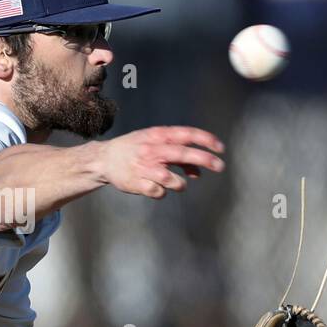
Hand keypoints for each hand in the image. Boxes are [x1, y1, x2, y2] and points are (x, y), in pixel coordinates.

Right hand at [96, 126, 223, 198]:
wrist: (105, 159)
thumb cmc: (136, 149)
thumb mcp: (156, 144)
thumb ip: (177, 154)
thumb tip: (199, 171)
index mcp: (158, 136)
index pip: (186, 134)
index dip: (205, 140)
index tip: (221, 148)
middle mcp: (152, 150)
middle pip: (183, 154)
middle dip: (205, 159)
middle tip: (220, 166)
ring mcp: (144, 167)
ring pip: (172, 180)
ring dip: (180, 184)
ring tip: (176, 184)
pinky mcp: (137, 183)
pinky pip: (159, 192)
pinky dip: (162, 192)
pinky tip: (155, 187)